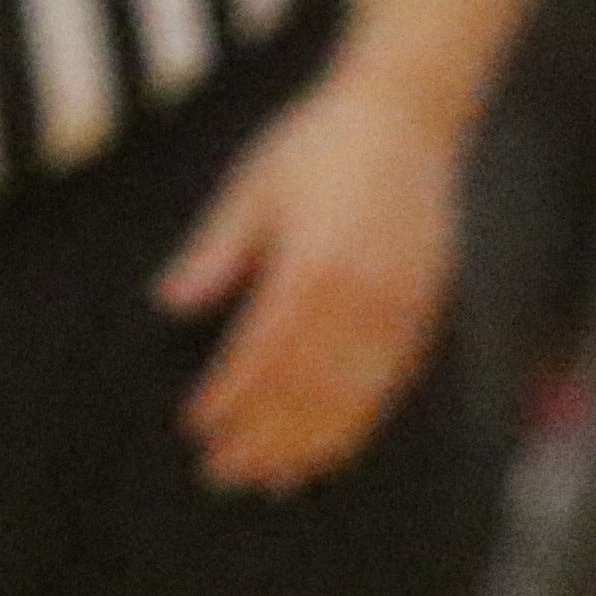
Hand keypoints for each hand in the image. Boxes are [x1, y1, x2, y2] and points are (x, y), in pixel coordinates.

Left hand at [154, 75, 465, 492]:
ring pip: (353, 396)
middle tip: (223, 474)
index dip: (231, 395)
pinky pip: (389, 384)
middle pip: (309, 386)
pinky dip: (357, 425)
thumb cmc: (317, 144)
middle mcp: (363, 291)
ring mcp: (401, 305)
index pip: (265, 350)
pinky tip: (330, 452)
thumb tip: (170, 305)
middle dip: (264, 436)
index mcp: (314, 260)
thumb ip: (217, 250)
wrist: (407, 114)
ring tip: (272, 481)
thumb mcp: (254, 186)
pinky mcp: (425, 311)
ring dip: (309, 444)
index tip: (197, 428)